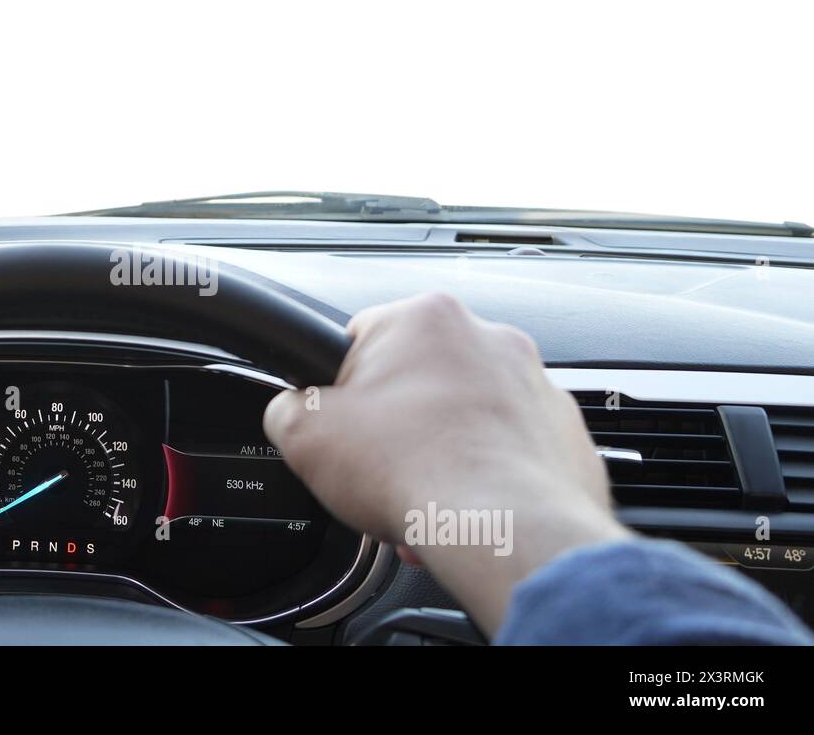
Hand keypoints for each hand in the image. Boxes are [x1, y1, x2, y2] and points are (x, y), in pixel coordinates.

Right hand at [263, 293, 628, 632]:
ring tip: (420, 500)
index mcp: (424, 318)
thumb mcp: (303, 434)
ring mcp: (534, 383)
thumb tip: (291, 413)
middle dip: (395, 425)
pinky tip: (463, 509)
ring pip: (465, 416)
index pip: (360, 340)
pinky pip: (509, 449)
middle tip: (378, 468)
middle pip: (416, 379)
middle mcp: (488, 337)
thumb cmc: (412, 470)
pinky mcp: (562, 431)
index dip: (340, 391)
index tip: (340, 427)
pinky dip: (486, 476)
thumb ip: (285, 409)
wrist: (503, 527)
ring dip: (439, 453)